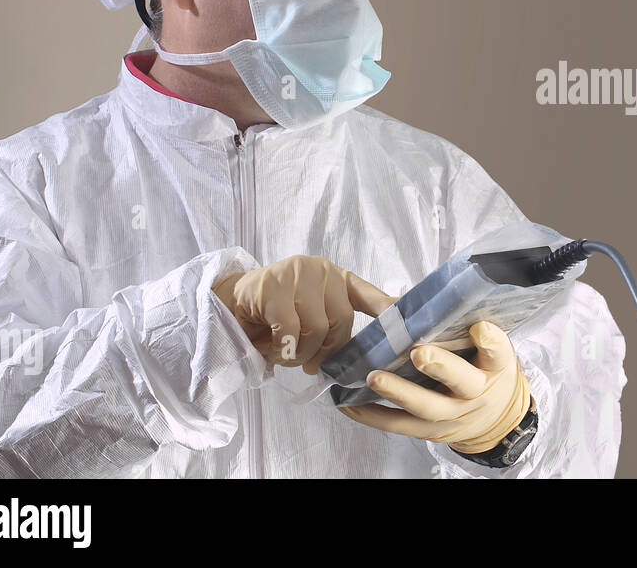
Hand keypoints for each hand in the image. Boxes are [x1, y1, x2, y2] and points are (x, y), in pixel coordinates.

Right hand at [213, 254, 395, 373]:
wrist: (229, 305)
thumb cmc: (273, 316)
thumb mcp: (309, 317)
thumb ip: (333, 325)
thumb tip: (362, 355)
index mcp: (336, 278)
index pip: (368, 293)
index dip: (388, 310)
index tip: (407, 324)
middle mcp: (321, 270)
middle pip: (342, 318)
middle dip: (328, 350)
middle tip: (312, 366)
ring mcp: (296, 273)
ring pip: (316, 326)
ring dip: (302, 352)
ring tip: (289, 356)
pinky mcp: (271, 284)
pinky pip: (289, 328)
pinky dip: (284, 348)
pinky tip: (274, 350)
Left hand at [339, 320, 531, 453]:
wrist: (496, 421)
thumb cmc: (486, 371)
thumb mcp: (491, 351)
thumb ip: (466, 328)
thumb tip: (423, 298)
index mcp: (494, 367)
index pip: (498, 353)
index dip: (489, 341)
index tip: (478, 327)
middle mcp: (476, 393)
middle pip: (461, 382)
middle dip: (439, 367)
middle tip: (417, 353)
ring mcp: (452, 415)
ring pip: (425, 406)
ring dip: (398, 391)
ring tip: (373, 377)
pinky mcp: (429, 431)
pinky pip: (398, 425)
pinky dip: (372, 415)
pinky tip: (349, 402)